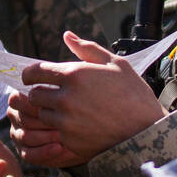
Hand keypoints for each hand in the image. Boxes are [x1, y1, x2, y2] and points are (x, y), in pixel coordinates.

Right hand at [7, 91, 84, 167]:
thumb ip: (54, 98)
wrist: (78, 133)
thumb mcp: (64, 101)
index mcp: (19, 100)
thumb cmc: (70, 111)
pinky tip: (59, 148)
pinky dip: (45, 152)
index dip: (32, 104)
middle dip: (44, 121)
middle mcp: (16, 117)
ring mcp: (18, 135)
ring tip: (63, 135)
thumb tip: (51, 98)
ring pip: (26, 137)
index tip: (52, 106)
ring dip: (46, 137)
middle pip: (23, 119)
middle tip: (63, 122)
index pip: (16, 100)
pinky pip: (29, 154)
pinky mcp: (24, 152)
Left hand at [15, 32, 166, 166]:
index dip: (30, 74)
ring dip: (50, 112)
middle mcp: (66, 98)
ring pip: (42, 115)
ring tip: (69, 110)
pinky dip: (61, 129)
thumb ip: (88, 48)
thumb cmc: (133, 94)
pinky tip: (78, 125)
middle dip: (41, 93)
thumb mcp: (116, 64)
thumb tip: (67, 35)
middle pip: (34, 96)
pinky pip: (55, 133)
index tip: (32, 77)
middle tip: (53, 94)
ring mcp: (66, 122)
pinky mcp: (70, 141)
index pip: (34, 72)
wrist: (146, 131)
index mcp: (74, 75)